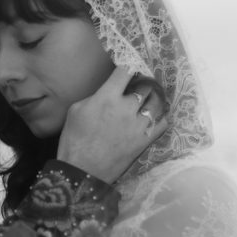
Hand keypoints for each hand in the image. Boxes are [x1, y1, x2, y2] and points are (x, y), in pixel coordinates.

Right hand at [56, 66, 168, 182]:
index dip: (129, 65)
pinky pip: (162, 123)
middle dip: (141, 84)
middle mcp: (127, 108)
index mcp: (107, 97)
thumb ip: (95, 97)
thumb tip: (107, 93)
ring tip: (147, 100)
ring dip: (151, 99)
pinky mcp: (145, 140)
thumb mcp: (75, 111)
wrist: (82, 171)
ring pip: (155, 103)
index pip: (126, 70)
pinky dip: (159, 117)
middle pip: (144, 86)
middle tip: (137, 85)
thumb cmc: (74, 140)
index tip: (129, 66)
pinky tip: (153, 116)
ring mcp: (139, 125)